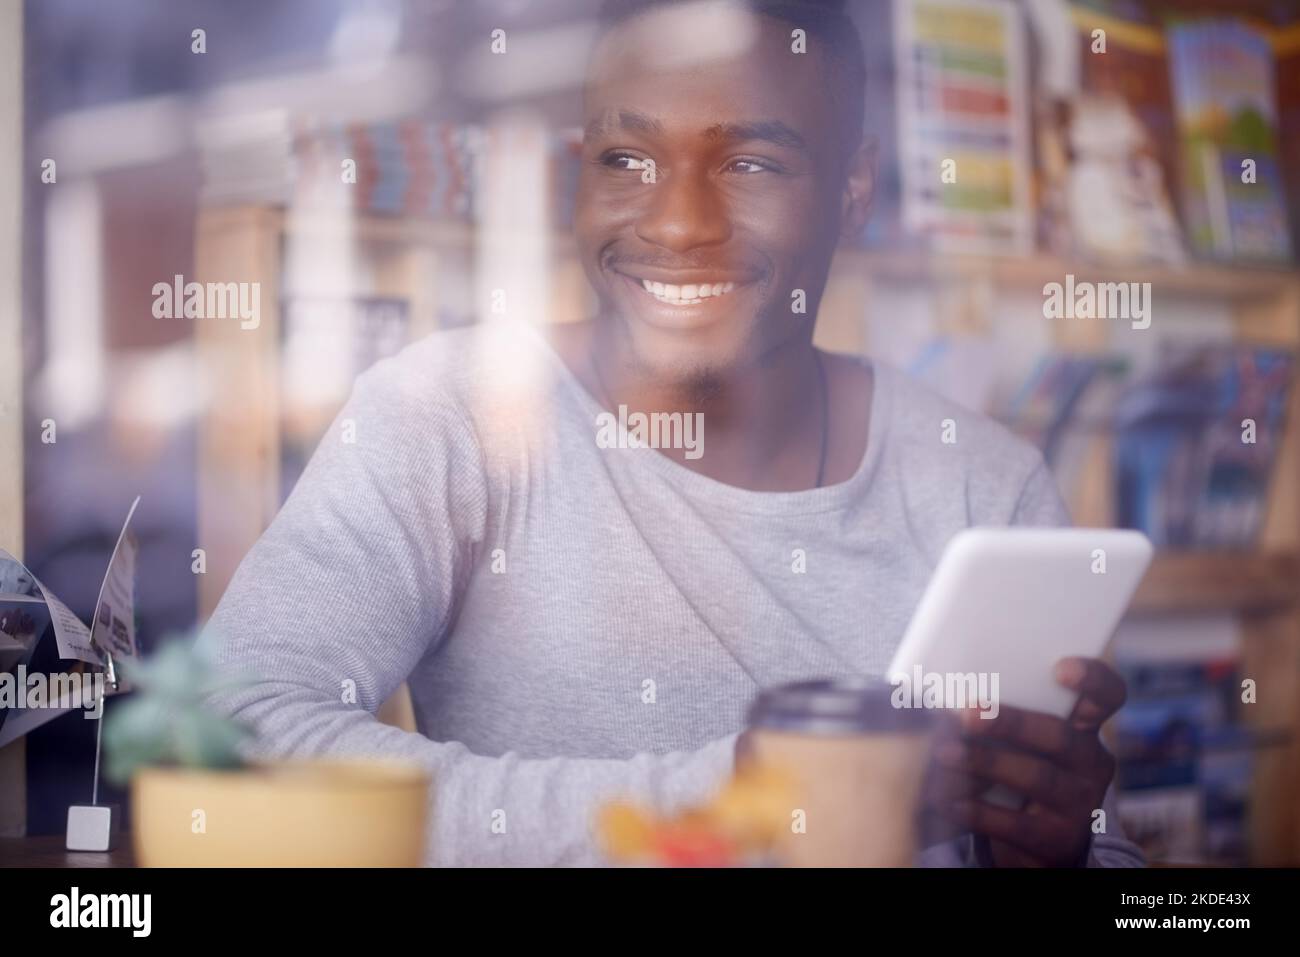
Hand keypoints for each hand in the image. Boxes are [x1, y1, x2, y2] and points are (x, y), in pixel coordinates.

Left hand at [920, 656, 1126, 866]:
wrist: (1036, 839)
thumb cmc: (1019, 768)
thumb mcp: (1022, 741)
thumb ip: (1003, 714)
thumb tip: (947, 697)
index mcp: (1083, 726)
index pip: (1106, 696)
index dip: (1092, 679)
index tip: (1060, 668)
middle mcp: (1091, 762)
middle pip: (1059, 735)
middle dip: (1011, 722)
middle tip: (968, 714)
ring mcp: (1080, 802)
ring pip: (1037, 777)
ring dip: (986, 763)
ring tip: (944, 753)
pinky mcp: (1059, 838)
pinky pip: (1016, 823)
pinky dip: (978, 810)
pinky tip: (948, 800)